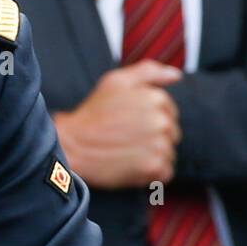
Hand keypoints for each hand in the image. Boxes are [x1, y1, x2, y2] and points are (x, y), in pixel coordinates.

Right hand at [53, 60, 183, 189]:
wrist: (70, 145)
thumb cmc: (92, 114)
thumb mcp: (115, 81)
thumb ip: (148, 72)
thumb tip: (176, 75)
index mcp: (156, 98)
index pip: (169, 113)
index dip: (148, 120)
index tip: (129, 125)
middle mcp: (161, 120)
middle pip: (172, 134)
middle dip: (153, 138)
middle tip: (125, 139)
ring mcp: (159, 144)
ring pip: (169, 153)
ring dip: (151, 156)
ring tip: (126, 153)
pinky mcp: (154, 167)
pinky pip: (165, 172)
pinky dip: (151, 173)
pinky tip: (131, 166)